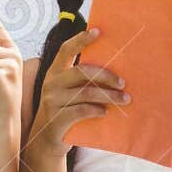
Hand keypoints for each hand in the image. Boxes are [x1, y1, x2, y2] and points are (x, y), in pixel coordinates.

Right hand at [26, 26, 128, 159]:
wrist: (47, 139)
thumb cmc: (64, 111)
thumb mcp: (68, 92)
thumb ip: (82, 81)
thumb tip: (116, 72)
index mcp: (55, 72)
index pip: (65, 50)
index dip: (81, 40)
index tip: (98, 31)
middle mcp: (51, 83)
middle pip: (81, 72)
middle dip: (106, 76)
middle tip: (124, 82)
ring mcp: (52, 101)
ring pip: (85, 92)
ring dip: (109, 96)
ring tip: (124, 99)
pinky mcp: (57, 118)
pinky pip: (81, 111)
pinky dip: (96, 110)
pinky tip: (105, 112)